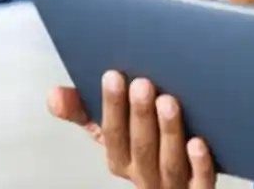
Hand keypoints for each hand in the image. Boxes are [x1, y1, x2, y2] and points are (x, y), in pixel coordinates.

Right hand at [47, 71, 215, 188]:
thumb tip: (53, 94)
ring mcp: (173, 185)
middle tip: (142, 84)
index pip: (111, 135)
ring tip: (168, 102)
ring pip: (169, 164)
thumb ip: (84, 112)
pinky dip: (199, 164)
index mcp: (121, 161)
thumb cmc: (146, 148)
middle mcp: (145, 176)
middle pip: (140, 148)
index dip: (111, 107)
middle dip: (139, 116)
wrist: (184, 185)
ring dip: (168, 133)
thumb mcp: (114, 133)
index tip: (112, 74)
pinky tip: (198, 142)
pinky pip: (200, 183)